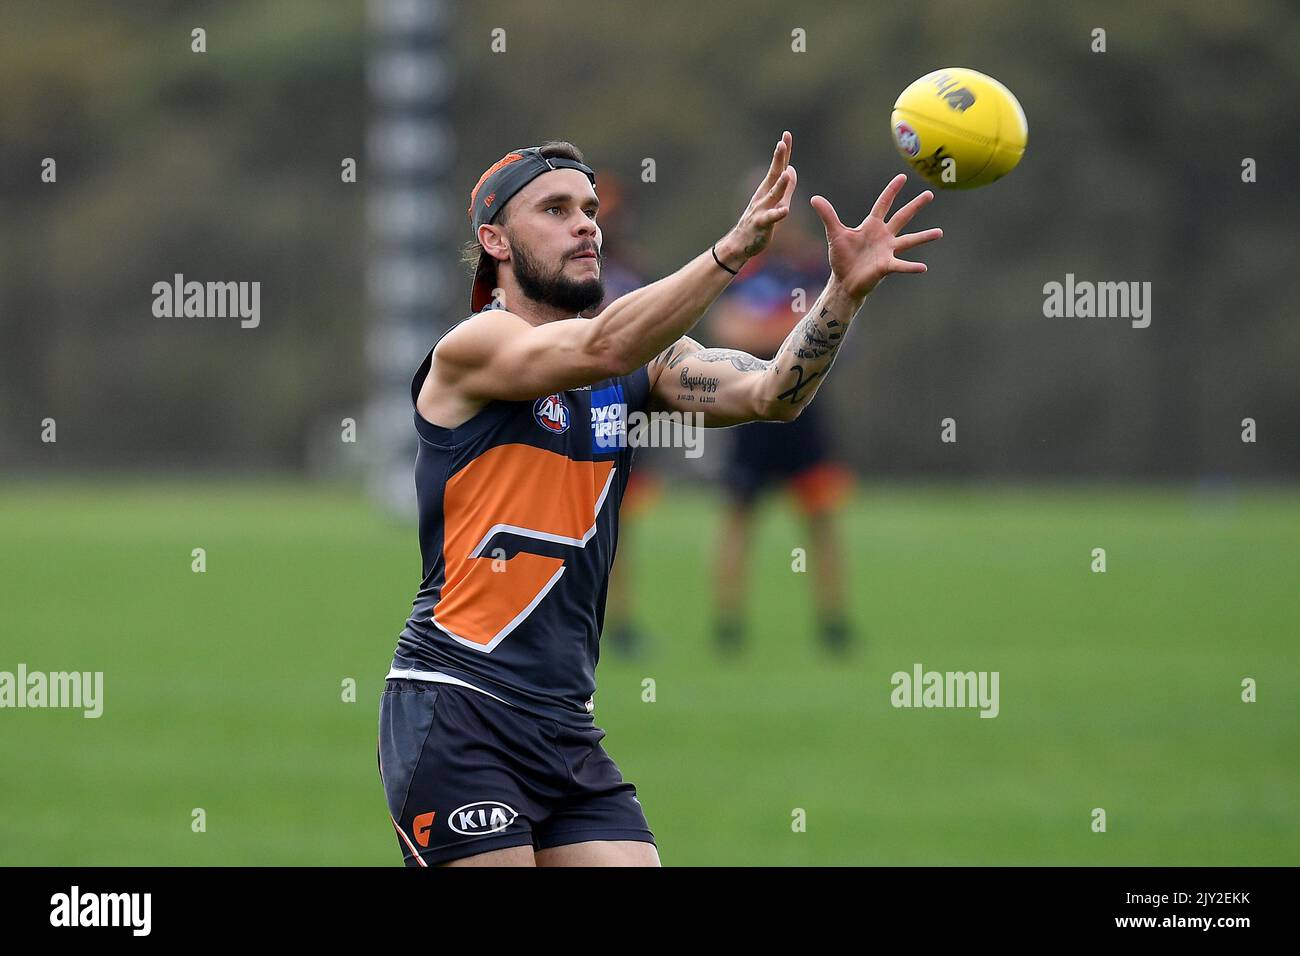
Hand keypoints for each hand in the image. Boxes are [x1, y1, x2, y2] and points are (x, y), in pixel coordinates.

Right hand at [718, 131, 796, 267]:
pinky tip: (785, 211)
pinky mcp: (761, 224)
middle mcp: (764, 196)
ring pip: (772, 195)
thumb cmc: (758, 223)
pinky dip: (777, 214)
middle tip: (782, 143)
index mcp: (768, 190)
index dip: (783, 152)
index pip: (778, 167)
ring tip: (786, 173)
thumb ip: (785, 188)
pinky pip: (770, 219)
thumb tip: (791, 169)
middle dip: (778, 159)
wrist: (740, 244)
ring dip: (779, 185)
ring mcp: (761, 209)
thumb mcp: (775, 203)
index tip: (787, 134)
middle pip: (773, 175)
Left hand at [810, 174, 942, 297]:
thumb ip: (828, 215)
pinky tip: (923, 267)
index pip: (883, 204)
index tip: (902, 177)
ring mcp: (887, 251)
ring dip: (923, 237)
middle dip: (915, 206)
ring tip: (939, 233)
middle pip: (902, 217)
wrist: (843, 281)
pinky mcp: (886, 266)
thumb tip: (815, 198)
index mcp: (871, 226)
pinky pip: (901, 265)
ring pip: (909, 241)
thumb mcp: (835, 234)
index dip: (892, 191)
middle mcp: (883, 236)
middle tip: (930, 194)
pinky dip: (911, 266)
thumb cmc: (842, 257)